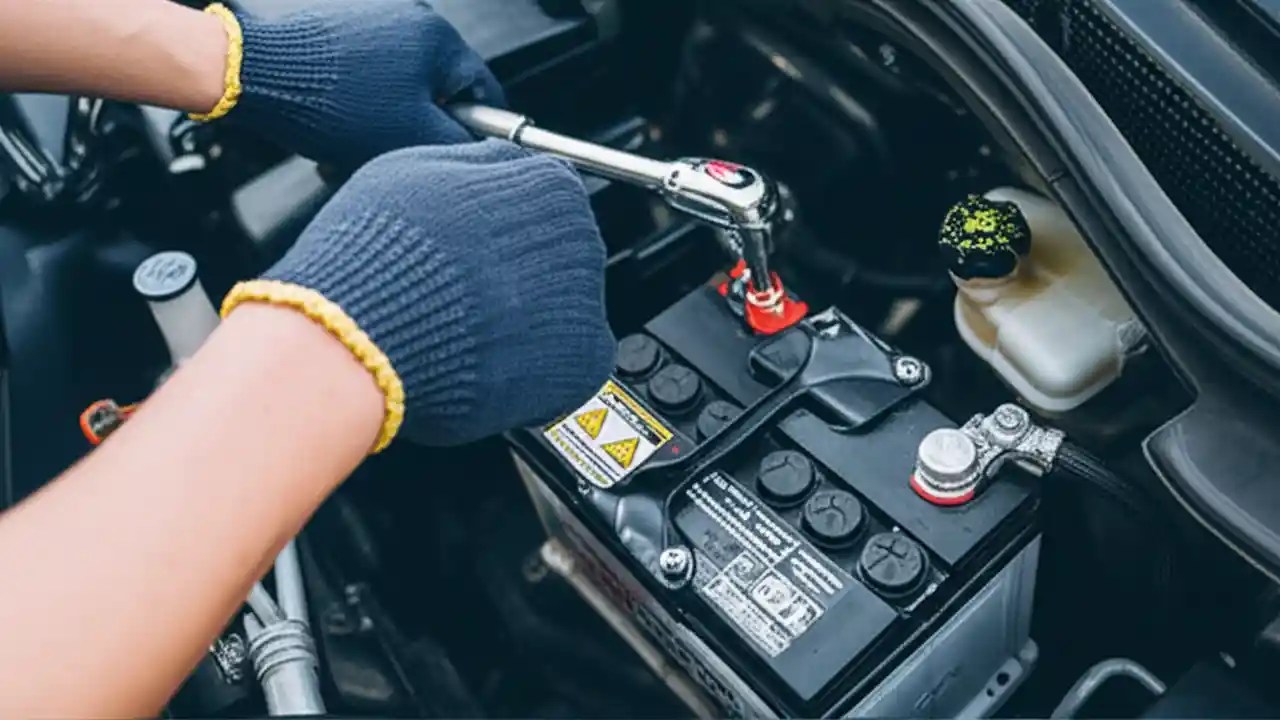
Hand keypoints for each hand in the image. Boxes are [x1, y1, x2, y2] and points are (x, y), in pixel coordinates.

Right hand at [224, 140, 614, 446]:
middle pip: (560, 254)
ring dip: (526, 318)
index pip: (548, 197)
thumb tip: (504, 160)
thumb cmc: (375, 255)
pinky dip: (536, 368)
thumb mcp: (416, 167)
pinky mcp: (578, 367)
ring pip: (564, 309)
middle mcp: (580, 244)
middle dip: (518, 271)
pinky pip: (568, 364)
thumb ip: (478, 162)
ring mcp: (583, 308)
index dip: (504, 224)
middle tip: (463, 291)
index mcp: (550, 187)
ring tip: (467, 327)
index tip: (479, 244)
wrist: (361, 340)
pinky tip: (488, 360)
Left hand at [230, 0, 503, 167]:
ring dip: (385, 125)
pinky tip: (337, 129)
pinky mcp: (340, 30)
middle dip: (419, 130)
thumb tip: (479, 146)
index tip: (463, 151)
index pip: (482, 90)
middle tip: (396, 155)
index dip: (478, 129)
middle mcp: (410, 19)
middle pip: (437, 91)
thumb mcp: (411, 136)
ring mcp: (372, 21)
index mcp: (438, 38)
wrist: (252, 73)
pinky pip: (367, 76)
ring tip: (356, 148)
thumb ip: (460, 143)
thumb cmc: (329, 103)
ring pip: (399, 89)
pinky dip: (359, 107)